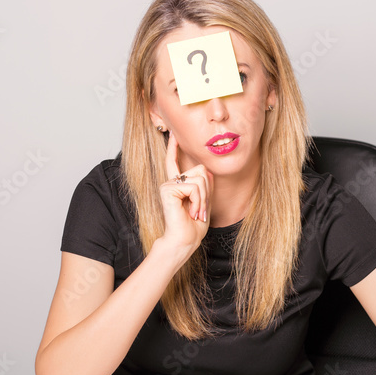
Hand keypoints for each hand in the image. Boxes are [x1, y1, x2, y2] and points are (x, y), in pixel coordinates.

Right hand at [158, 134, 212, 256]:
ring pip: (200, 179)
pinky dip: (198, 201)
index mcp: (177, 184)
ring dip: (203, 199)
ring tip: (195, 212)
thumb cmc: (193, 227)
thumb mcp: (204, 202)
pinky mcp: (168, 189)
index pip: (174, 161)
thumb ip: (205, 186)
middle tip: (199, 209)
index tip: (173, 133)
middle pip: (201, 170)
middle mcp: (170, 182)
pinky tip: (191, 211)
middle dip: (207, 191)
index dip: (174, 147)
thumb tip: (208, 170)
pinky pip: (194, 187)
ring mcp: (168, 185)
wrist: (184, 241)